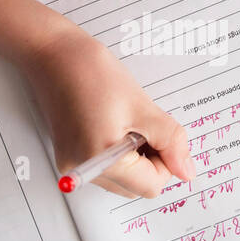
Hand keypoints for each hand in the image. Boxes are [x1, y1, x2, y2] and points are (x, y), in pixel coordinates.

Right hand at [20, 26, 194, 197]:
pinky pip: (105, 167)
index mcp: (100, 161)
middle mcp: (81, 171)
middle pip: (135, 187)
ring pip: (122, 179)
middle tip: (143, 125)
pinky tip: (112, 123)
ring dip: (134, 157)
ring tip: (124, 121)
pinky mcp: (69, 155)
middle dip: (149, 160)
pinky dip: (118, 152)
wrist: (53, 53)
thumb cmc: (92, 73)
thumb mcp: (143, 107)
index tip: (161, 133)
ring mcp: (72, 165)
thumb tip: (186, 172)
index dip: (165, 161)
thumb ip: (170, 142)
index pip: (151, 185)